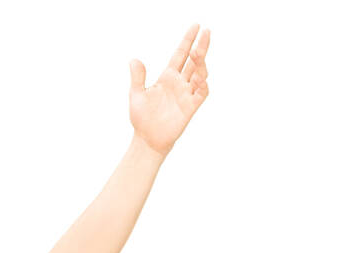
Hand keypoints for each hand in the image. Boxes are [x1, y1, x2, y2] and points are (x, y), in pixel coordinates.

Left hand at [128, 23, 210, 158]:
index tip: (196, 27)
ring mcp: (186, 94)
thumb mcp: (136, 95)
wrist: (147, 139)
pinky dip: (202, 84)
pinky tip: (199, 77)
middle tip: (206, 32)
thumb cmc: (142, 118)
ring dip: (200, 64)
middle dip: (200, 46)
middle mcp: (179, 83)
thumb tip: (134, 59)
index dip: (188, 41)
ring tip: (197, 54)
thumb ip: (137, 77)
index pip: (180, 55)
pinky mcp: (191, 107)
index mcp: (167, 77)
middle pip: (193, 61)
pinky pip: (201, 92)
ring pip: (200, 74)